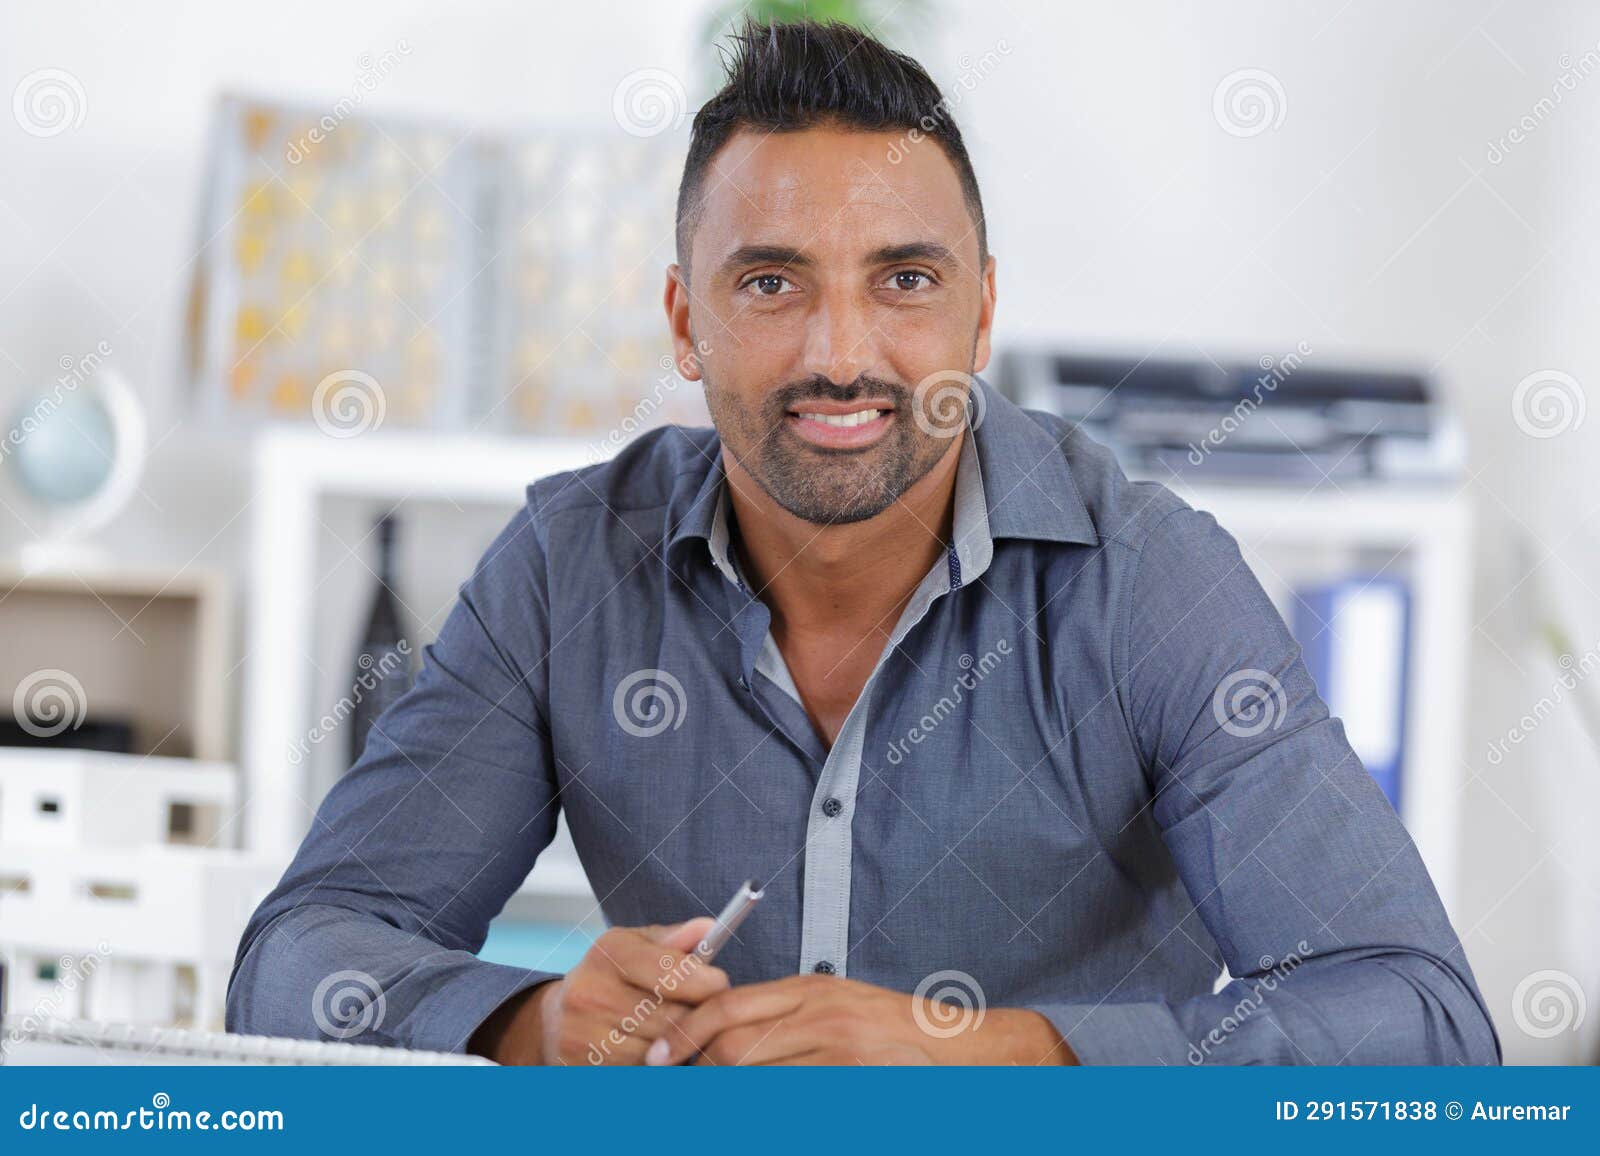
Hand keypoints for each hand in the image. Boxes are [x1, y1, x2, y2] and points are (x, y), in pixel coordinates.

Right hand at [471, 917, 728, 1064]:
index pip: (673, 973)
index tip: (718, 985)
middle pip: (672, 1018)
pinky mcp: (581, 1070)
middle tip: (702, 1015)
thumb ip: (674, 940)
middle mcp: (590, 993)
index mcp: (609, 953)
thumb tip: (709, 928)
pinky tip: (657, 1056)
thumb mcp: (637, 946)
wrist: (555, 1020)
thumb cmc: (610, 977)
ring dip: (678, 1048)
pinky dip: (657, 1068)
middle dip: (696, 1018)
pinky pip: (641, 1075)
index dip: (707, 982)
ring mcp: (582, 1035)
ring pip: (660, 1052)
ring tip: (676, 1035)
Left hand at [643, 973, 1073, 1065]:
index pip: (728, 1005)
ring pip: (754, 1074)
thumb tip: (722, 1040)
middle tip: (672, 1085)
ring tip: (706, 1100)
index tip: (657, 1059)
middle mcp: (820, 1014)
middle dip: (697, 1069)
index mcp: (811, 987)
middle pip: (733, 1043)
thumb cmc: (894, 1032)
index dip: (685, 1033)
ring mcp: (838, 1050)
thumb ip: (786, 1017)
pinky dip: (763, 1103)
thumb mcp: (837, 1008)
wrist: (962, 1051)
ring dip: (725, 1090)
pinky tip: (758, 1106)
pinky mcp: (853, 1080)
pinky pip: (789, 1097)